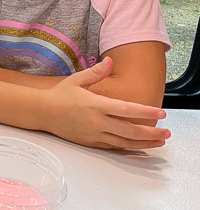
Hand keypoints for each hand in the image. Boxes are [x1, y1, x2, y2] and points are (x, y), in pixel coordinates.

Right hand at [40, 57, 170, 149]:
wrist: (42, 112)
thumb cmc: (60, 95)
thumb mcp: (77, 80)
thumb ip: (96, 72)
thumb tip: (110, 61)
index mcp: (95, 105)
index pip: (126, 109)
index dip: (146, 112)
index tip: (161, 113)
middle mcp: (96, 122)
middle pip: (130, 130)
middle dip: (151, 133)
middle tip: (166, 132)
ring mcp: (94, 134)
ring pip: (124, 142)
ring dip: (144, 143)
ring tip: (158, 142)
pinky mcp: (90, 142)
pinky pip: (113, 147)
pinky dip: (128, 148)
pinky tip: (138, 146)